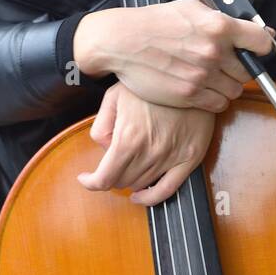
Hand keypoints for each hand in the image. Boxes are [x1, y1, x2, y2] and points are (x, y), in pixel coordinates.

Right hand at [73, 0, 273, 113]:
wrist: (123, 41)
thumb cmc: (155, 22)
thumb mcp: (191, 7)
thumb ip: (222, 17)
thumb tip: (253, 26)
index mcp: (218, 26)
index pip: (262, 42)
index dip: (263, 47)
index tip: (257, 50)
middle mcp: (214, 52)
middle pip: (249, 71)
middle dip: (242, 69)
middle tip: (228, 65)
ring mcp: (202, 76)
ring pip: (235, 90)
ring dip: (228, 86)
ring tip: (213, 78)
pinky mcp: (190, 95)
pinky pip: (219, 105)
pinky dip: (216, 100)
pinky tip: (205, 90)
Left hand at [78, 82, 215, 205]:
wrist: (189, 76)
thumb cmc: (150, 84)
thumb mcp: (114, 96)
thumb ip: (101, 126)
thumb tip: (104, 149)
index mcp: (128, 138)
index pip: (104, 178)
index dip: (91, 182)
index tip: (86, 178)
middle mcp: (149, 153)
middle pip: (121, 182)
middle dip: (111, 175)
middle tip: (112, 161)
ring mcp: (171, 158)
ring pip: (141, 185)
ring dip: (130, 179)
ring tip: (128, 165)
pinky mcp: (189, 159)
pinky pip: (167, 190)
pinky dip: (151, 198)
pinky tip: (141, 195)